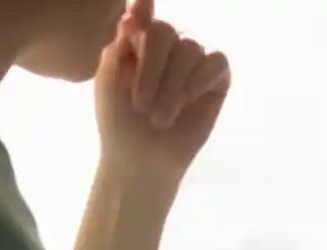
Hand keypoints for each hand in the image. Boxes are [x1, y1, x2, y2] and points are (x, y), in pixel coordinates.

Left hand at [95, 0, 230, 180]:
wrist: (142, 158)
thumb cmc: (119, 120)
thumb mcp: (110, 76)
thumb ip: (123, 41)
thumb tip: (139, 6)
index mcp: (137, 42)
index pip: (144, 16)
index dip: (143, 11)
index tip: (135, 18)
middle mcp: (167, 48)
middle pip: (166, 31)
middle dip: (152, 67)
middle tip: (140, 103)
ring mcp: (193, 62)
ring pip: (190, 49)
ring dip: (173, 84)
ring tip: (161, 115)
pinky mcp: (216, 80)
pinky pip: (216, 62)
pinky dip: (200, 80)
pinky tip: (187, 101)